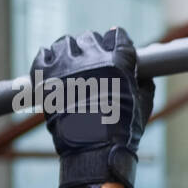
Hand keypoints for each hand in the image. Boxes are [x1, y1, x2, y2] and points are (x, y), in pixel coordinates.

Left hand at [31, 28, 154, 187]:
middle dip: (94, 47)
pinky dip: (49, 58)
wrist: (93, 150)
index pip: (118, 37)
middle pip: (91, 38)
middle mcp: (92, 59)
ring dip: (71, 51)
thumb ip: (145, 83)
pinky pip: (43, 54)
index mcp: (118, 63)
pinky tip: (55, 67)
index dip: (117, 41)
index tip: (115, 46)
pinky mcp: (46, 76)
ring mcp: (66, 66)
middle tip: (94, 61)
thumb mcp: (144, 105)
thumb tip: (143, 76)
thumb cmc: (123, 132)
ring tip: (72, 64)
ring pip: (66, 43)